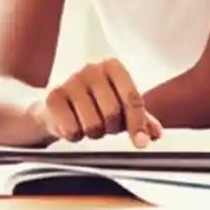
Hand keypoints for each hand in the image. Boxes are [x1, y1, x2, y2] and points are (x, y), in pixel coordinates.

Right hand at [33, 58, 162, 146]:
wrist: (57, 108)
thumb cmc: (95, 104)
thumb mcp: (121, 109)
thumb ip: (141, 120)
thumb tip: (155, 133)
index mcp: (114, 67)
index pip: (132, 99)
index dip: (137, 124)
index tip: (140, 143)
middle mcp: (92, 69)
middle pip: (112, 114)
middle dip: (110, 128)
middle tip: (104, 125)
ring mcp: (71, 81)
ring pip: (92, 125)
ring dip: (93, 133)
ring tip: (87, 123)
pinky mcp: (54, 97)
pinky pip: (72, 130)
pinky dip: (75, 135)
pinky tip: (71, 124)